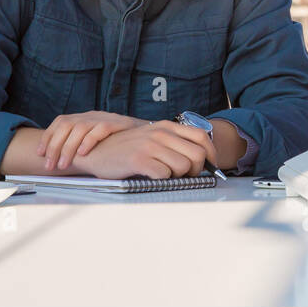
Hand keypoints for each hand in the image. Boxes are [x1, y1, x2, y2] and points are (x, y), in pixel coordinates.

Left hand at [36, 111, 147, 170]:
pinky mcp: (117, 123)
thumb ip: (80, 146)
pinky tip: (83, 154)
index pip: (60, 122)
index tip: (40, 154)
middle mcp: (91, 115)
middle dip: (55, 147)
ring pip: (79, 127)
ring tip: (64, 165)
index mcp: (84, 117)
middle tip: (50, 166)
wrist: (148, 134)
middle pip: (66, 125)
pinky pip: (99, 129)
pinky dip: (89, 141)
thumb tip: (58, 161)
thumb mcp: (96, 141)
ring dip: (68, 147)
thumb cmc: (119, 143)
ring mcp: (104, 117)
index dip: (48, 137)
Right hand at [74, 120, 219, 179]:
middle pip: (197, 155)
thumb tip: (200, 158)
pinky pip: (164, 175)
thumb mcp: (151, 138)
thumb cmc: (127, 149)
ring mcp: (150, 145)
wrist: (96, 152)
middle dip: (196, 170)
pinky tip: (152, 176)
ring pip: (183, 167)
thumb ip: (172, 142)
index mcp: (166, 126)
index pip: (201, 136)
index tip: (210, 165)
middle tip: (185, 176)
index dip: (211, 153)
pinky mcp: (139, 160)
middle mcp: (160, 133)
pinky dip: (162, 180)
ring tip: (164, 175)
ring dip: (177, 176)